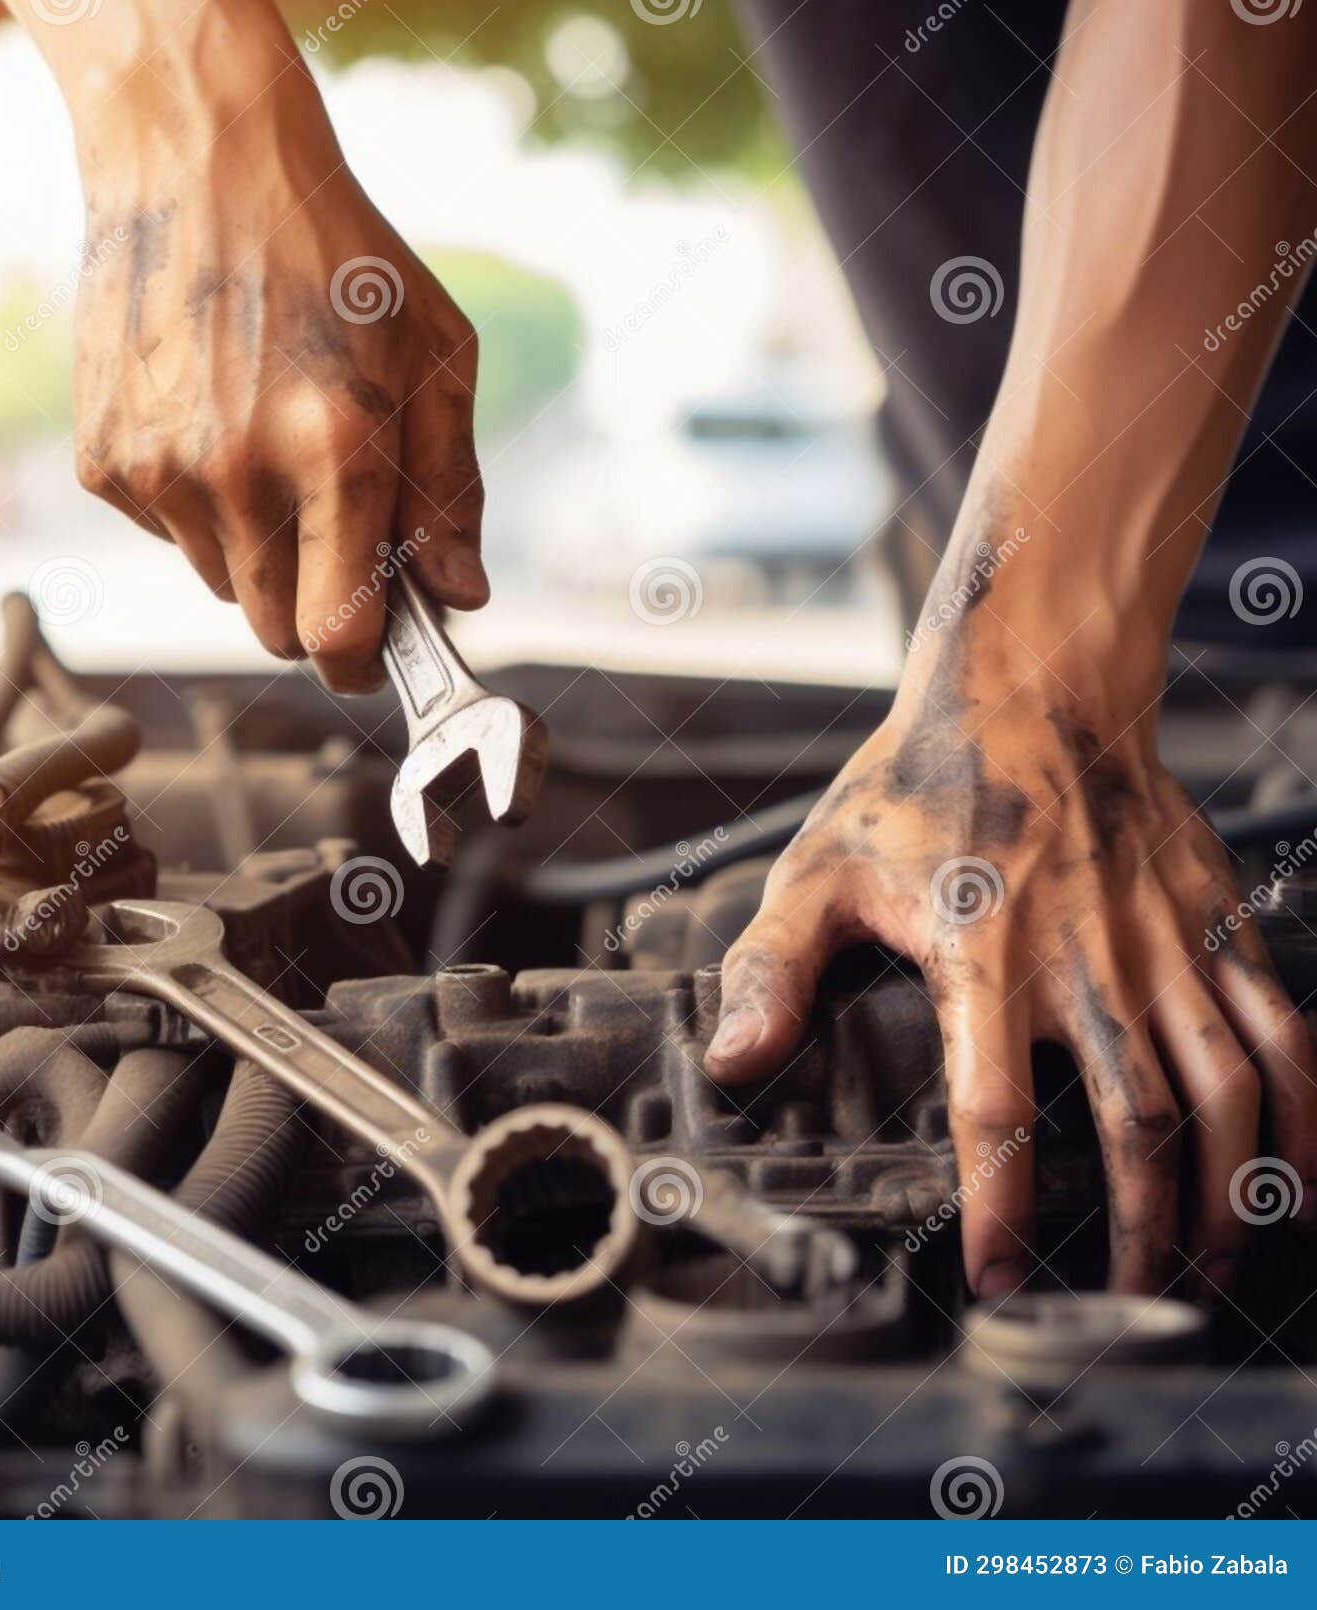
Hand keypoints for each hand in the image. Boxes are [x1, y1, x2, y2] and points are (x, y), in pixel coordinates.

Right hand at [70, 48, 485, 690]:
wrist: (198, 161)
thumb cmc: (339, 256)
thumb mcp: (436, 356)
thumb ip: (451, 489)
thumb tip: (458, 596)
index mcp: (336, 447)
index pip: (339, 633)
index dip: (363, 662)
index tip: (374, 656)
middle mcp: (238, 472)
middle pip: (276, 629)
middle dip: (315, 604)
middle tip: (336, 535)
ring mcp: (160, 470)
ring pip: (224, 585)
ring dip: (258, 551)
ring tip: (272, 447)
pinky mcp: (104, 462)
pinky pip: (169, 536)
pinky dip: (199, 508)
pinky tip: (214, 422)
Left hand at [706, 639, 1316, 1297]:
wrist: (1030, 690)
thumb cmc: (919, 785)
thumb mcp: (819, 871)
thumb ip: (774, 970)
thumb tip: (734, 1064)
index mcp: (983, 956)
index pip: (996, 1111)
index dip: (1001, 1211)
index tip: (999, 1281)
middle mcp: (1086, 961)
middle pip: (1133, 1126)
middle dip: (1140, 1233)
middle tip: (1123, 1303)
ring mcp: (1164, 945)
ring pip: (1226, 1094)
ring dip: (1228, 1196)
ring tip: (1210, 1270)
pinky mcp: (1215, 925)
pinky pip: (1285, 1032)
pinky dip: (1306, 1116)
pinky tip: (1300, 1179)